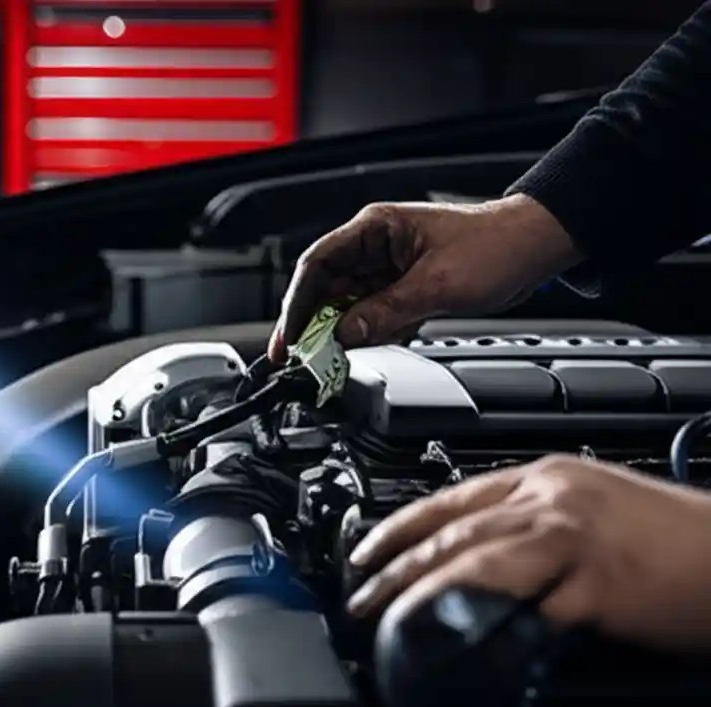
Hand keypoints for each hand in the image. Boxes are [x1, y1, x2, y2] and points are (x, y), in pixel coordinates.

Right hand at [267, 194, 582, 360]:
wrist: (536, 247)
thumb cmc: (495, 245)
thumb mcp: (438, 284)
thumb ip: (387, 311)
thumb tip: (345, 334)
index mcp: (375, 228)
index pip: (318, 265)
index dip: (296, 304)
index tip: (288, 338)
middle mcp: (374, 247)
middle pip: (326, 289)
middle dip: (316, 324)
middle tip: (304, 359)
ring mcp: (386, 269)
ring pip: (347, 306)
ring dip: (345, 333)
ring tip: (344, 355)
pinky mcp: (401, 288)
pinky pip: (372, 315)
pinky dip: (371, 333)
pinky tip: (378, 343)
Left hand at [347, 455, 710, 651]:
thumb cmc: (674, 538)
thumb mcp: (590, 509)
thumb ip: (531, 524)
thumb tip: (474, 554)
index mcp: (546, 478)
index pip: (450, 498)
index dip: (399, 527)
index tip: (364, 552)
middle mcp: (551, 500)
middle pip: (451, 531)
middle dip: (395, 566)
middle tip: (360, 594)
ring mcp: (572, 540)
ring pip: (472, 562)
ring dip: (420, 592)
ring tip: (386, 616)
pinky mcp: (596, 586)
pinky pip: (526, 609)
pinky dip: (486, 625)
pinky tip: (456, 641)